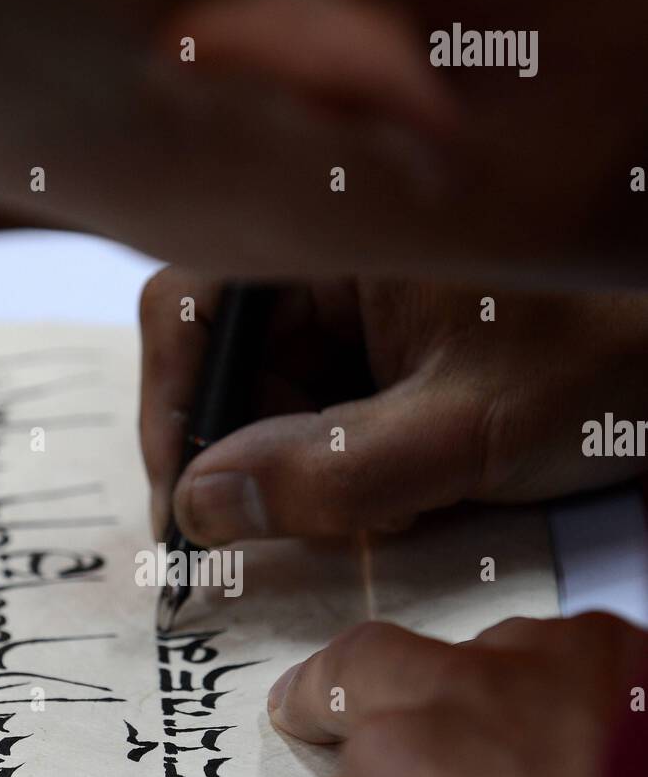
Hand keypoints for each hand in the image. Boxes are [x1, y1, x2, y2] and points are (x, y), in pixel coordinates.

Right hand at [141, 268, 647, 544]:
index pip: (190, 311)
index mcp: (333, 236)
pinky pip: (324, 415)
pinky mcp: (389, 354)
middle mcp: (332, 265)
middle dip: (238, 457)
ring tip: (361, 518)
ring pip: (274, 399)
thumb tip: (202, 505)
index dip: (173, 412)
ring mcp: (361, 311)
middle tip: (266, 540)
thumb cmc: (606, 355)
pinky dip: (335, 472)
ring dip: (292, 474)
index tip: (183, 508)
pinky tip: (387, 501)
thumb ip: (329, 473)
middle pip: (228, 364)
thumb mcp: (465, 430)